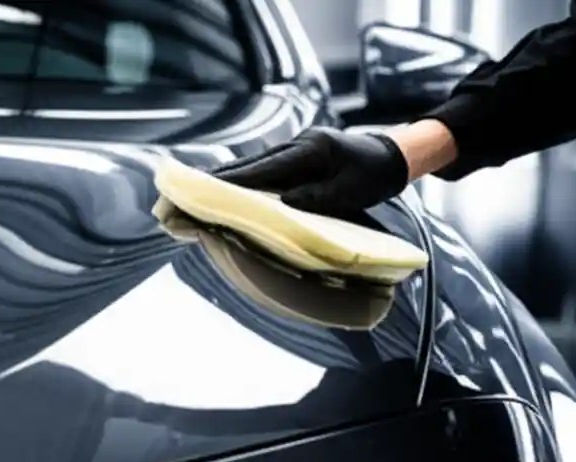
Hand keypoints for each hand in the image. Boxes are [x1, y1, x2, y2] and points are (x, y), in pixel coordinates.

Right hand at [212, 127, 409, 218]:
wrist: (391, 155)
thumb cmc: (374, 176)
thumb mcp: (350, 191)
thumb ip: (317, 197)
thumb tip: (283, 204)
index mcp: (311, 150)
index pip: (264, 169)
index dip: (232, 182)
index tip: (203, 189)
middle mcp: (298, 144)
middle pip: (251, 165)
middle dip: (217, 180)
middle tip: (184, 191)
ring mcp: (296, 147)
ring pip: (255, 166)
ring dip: (227, 180)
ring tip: (195, 193)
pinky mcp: (297, 156)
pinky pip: (264, 169)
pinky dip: (244, 180)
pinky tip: (226, 189)